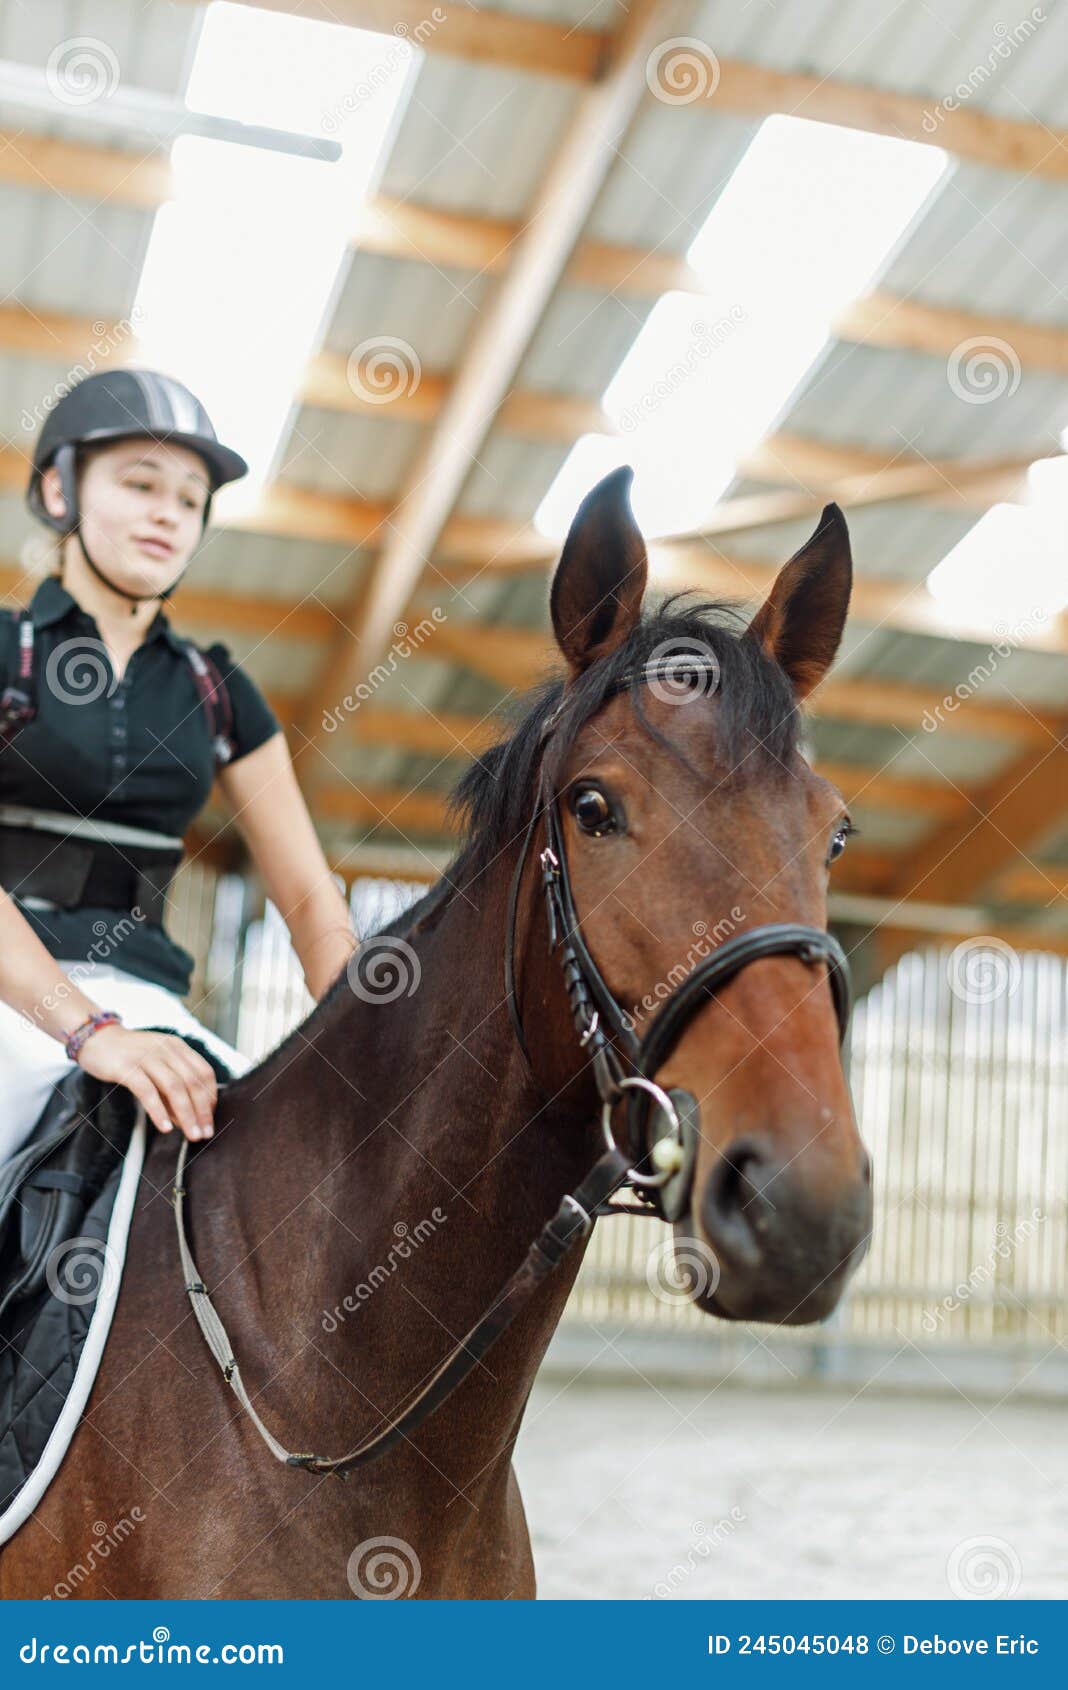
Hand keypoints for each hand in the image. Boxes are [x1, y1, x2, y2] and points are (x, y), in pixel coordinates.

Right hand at [73, 1023, 218, 1140]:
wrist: (96, 1039)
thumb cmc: (129, 1056)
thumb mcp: (156, 1066)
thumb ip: (171, 1088)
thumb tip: (186, 1119)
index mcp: (177, 1047)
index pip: (204, 1072)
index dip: (210, 1097)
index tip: (210, 1119)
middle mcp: (166, 1049)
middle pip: (193, 1082)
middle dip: (202, 1111)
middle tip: (205, 1134)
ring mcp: (146, 1056)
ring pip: (174, 1087)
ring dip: (186, 1114)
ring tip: (191, 1135)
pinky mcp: (126, 1067)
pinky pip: (147, 1091)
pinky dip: (159, 1111)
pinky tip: (165, 1128)